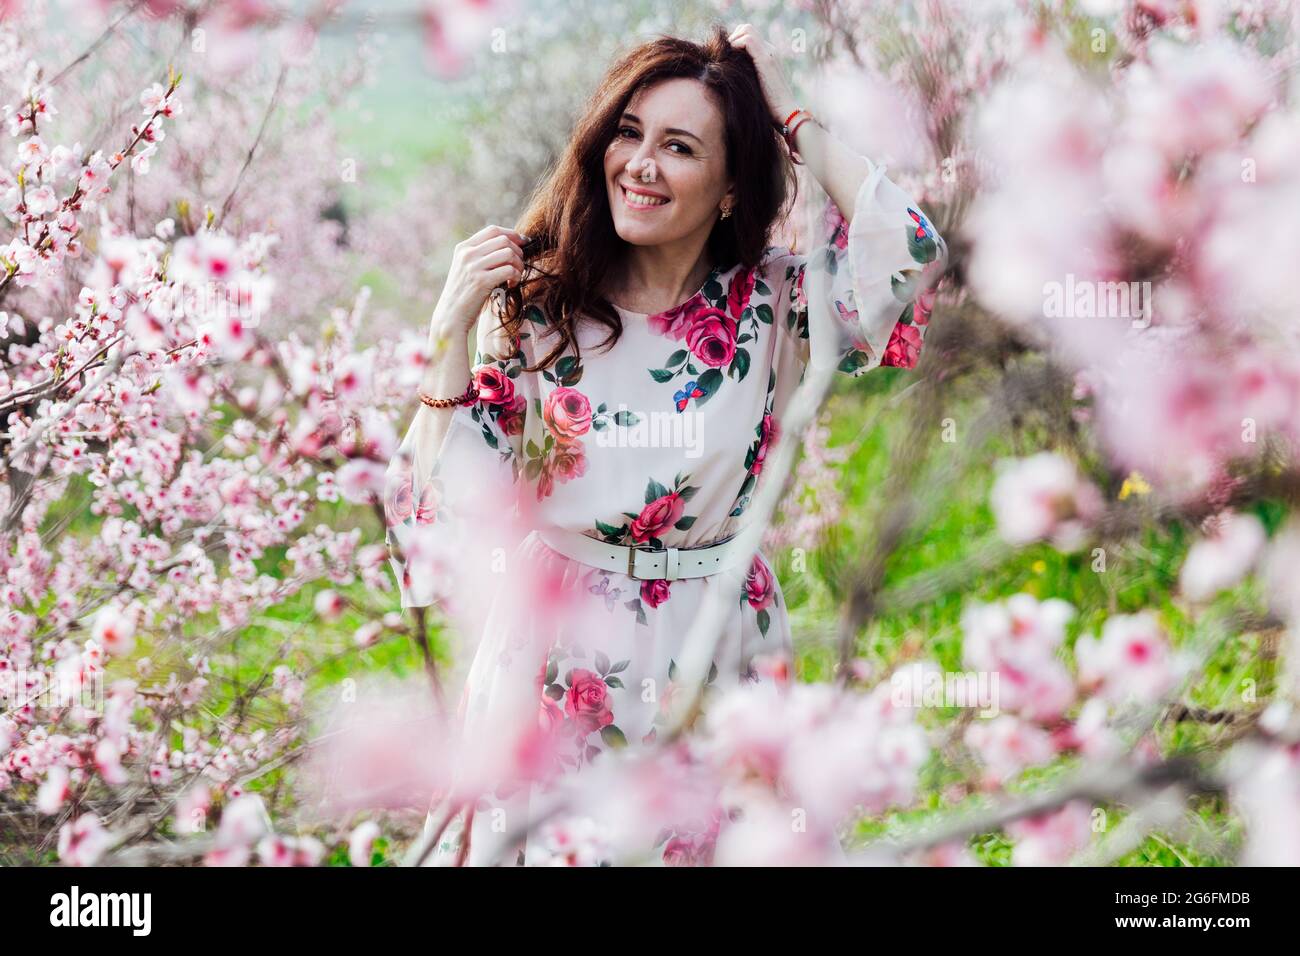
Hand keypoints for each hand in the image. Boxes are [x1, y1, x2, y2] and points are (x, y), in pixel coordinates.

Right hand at [431, 223, 527, 337]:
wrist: (451, 316)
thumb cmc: (463, 294)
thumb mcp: (466, 269)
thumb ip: (480, 255)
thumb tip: (508, 245)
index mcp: (463, 248)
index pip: (493, 230)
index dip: (512, 234)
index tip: (523, 243)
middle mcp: (467, 254)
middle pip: (503, 240)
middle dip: (518, 251)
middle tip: (519, 265)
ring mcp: (473, 267)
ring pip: (509, 253)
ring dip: (519, 264)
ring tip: (516, 276)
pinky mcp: (481, 281)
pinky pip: (509, 270)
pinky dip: (516, 276)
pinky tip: (511, 284)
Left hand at [728, 23, 798, 126]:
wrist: (785, 113)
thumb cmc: (769, 107)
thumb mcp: (754, 88)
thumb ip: (746, 76)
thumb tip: (728, 74)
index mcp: (767, 56)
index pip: (748, 36)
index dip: (734, 42)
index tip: (725, 58)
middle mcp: (769, 50)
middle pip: (746, 28)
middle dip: (731, 38)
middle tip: (723, 56)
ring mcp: (769, 53)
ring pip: (746, 29)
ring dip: (732, 40)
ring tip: (726, 57)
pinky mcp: (766, 59)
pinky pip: (748, 40)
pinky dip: (735, 45)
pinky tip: (730, 59)